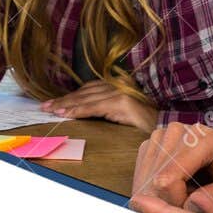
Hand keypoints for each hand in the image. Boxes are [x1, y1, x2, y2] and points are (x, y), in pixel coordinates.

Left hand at [40, 82, 157, 130]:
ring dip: (67, 105)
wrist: (167, 126)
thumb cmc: (146, 124)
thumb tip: (82, 114)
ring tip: (52, 110)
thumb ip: (105, 110)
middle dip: (63, 100)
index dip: (69, 96)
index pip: (88, 90)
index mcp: (117, 86)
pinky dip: (79, 110)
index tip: (52, 103)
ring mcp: (120, 93)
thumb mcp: (121, 115)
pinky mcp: (123, 103)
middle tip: (45, 107)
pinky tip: (67, 114)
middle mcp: (118, 86)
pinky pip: (96, 107)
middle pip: (84, 92)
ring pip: (87, 99)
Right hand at [129, 121, 212, 210]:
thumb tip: (190, 207)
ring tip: (185, 195)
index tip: (195, 210)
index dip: (176, 204)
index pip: (167, 179)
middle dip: (167, 203)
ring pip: (143, 180)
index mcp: (203, 139)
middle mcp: (178, 131)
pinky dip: (153, 191)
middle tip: (191, 205)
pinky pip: (140, 175)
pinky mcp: (152, 142)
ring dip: (159, 197)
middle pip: (152, 180)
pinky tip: (173, 191)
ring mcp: (161, 134)